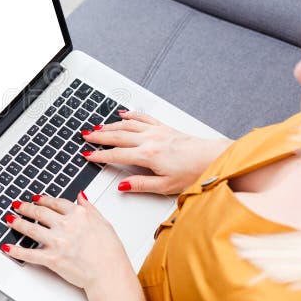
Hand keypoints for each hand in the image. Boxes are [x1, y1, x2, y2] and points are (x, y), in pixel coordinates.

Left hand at [2, 192, 147, 300]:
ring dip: (17, 223)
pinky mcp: (51, 259)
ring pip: (31, 229)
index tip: (36, 198)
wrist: (109, 274)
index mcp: (78, 215)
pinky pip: (29, 253)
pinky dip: (16, 250)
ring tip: (9, 219)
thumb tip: (81, 196)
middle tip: (18, 206)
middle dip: (26, 208)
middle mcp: (65, 225)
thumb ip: (89, 208)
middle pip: (40, 213)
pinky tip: (7, 247)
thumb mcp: (104, 223)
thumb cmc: (110, 252)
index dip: (43, 200)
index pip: (55, 203)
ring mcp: (57, 242)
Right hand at [81, 110, 231, 194]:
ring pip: (127, 125)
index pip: (116, 155)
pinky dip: (130, 115)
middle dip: (99, 136)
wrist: (214, 158)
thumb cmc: (194, 172)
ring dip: (110, 126)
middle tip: (86, 136)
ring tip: (97, 127)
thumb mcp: (166, 186)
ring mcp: (157, 131)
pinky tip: (123, 114)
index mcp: (148, 155)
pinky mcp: (164, 128)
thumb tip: (123, 185)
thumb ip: (141, 184)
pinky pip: (143, 118)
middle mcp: (150, 140)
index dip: (99, 155)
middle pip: (118, 136)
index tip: (88, 155)